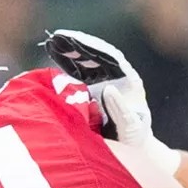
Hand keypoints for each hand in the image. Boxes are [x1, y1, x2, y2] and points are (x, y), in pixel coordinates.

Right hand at [42, 29, 177, 174]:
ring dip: (69, 52)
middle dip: (77, 45)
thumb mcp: (131, 126)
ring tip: (52, 43)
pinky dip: (65, 65)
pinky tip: (53, 57)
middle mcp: (116, 77)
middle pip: (95, 56)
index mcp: (129, 81)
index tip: (77, 40)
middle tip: (58, 38)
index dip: (93, 47)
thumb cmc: (135, 139)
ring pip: (84, 62)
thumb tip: (108, 89)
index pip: (111, 57)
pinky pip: (77, 74)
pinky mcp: (91, 90)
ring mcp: (102, 82)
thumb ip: (121, 110)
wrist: (131, 149)